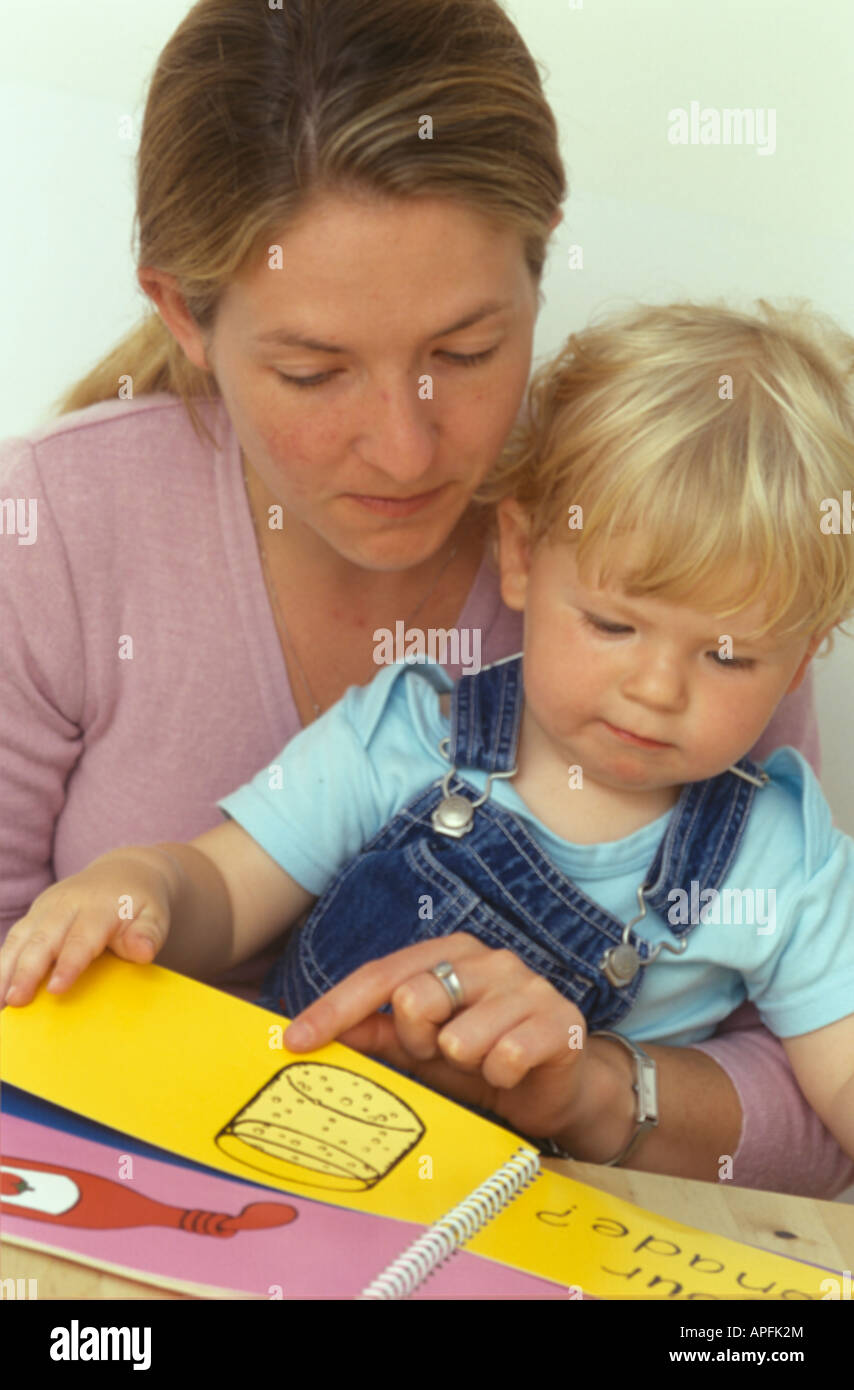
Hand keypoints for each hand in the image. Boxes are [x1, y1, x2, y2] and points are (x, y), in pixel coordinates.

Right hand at [0, 851, 173, 1006]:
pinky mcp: (34, 914)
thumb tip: (142, 951)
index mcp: (99, 906)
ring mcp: (46, 907)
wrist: (124, 874)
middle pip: (42, 939)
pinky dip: (2, 964)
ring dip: (5, 970)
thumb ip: (149, 934)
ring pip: (20, 938)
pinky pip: (14, 939)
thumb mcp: (155, 916)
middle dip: (26, 971)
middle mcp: (67, 903)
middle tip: (14, 1002)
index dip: (68, 964)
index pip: (81, 938)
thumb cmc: (141, 905)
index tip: (55, 990)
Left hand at [282, 933, 591, 1141]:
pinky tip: (514, 1075)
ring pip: (460, 1037)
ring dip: (464, 1066)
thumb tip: (315, 1032)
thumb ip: (378, 1034)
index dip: (334, 1009)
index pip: (380, 975)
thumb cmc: (485, 1060)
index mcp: (451, 954)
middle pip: (415, 999)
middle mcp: (489, 959)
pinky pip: (506, 1057)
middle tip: (443, 1056)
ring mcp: (527, 985)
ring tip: (484, 1066)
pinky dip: (501, 1078)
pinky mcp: (560, 1020)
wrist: (559, 1090)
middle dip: (419, 1045)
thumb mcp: (424, 1051)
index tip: (295, 1041)